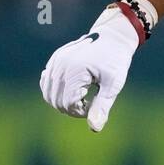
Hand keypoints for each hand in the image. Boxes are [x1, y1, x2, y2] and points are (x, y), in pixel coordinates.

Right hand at [39, 5, 139, 131]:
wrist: (114, 36)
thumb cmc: (116, 60)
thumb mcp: (114, 84)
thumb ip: (102, 106)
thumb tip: (94, 128)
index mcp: (75, 71)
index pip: (67, 103)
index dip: (80, 111)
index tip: (94, 106)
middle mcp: (60, 65)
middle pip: (56, 100)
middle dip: (72, 108)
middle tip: (90, 103)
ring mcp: (55, 61)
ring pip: (48, 93)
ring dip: (63, 100)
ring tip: (83, 95)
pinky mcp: (54, 59)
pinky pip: (47, 82)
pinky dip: (56, 91)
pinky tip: (74, 88)